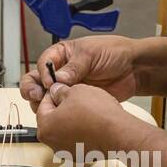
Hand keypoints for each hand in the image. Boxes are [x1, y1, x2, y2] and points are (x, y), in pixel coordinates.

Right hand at [20, 36, 138, 113]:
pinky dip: (58, 112)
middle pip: (36, 82)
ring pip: (45, 98)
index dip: (43, 75)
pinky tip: (63, 114)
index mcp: (61, 54)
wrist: (133, 68)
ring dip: (44, 103)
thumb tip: (57, 79)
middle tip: (39, 97)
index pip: (42, 64)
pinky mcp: (76, 101)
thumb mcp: (91, 54)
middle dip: (33, 90)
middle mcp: (60, 71)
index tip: (50, 83)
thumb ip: (74, 67)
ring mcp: (67, 87)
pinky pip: (61, 108)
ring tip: (51, 106)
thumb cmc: (114, 52)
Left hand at [35, 83, 123, 153]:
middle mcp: (52, 143)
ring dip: (72, 120)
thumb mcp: (75, 90)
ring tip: (86, 111)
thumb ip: (60, 90)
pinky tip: (92, 123)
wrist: (118, 133)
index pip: (42, 104)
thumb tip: (57, 90)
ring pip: (64, 130)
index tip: (61, 89)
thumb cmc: (97, 115)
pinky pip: (76, 140)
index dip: (54, 93)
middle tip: (75, 99)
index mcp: (45, 126)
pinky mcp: (80, 156)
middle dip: (62, 108)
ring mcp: (66, 151)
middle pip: (52, 119)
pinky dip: (81, 132)